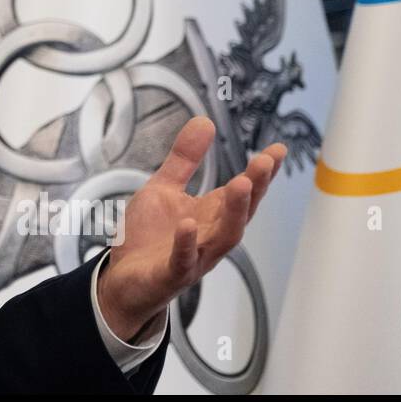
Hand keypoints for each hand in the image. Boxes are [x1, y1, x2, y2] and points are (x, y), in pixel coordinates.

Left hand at [96, 116, 283, 341]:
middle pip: (240, 212)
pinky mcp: (170, 273)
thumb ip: (185, 159)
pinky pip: (183, 260)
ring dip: (233, 212)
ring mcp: (194, 256)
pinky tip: (187, 224)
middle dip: (254, 188)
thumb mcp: (164, 188)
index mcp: (210, 214)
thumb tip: (205, 122)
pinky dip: (186, 243)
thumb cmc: (148, 236)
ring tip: (240, 184)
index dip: (261, 172)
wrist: (123, 279)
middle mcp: (209, 235)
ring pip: (223, 237)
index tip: (277, 150)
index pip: (243, 191)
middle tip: (264, 162)